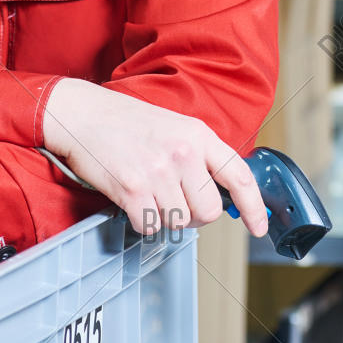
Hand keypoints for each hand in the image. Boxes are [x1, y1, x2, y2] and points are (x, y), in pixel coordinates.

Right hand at [42, 78, 268, 240]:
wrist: (84, 115)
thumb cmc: (128, 123)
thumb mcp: (176, 127)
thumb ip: (201, 157)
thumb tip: (221, 195)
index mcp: (198, 135)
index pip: (239, 176)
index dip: (254, 207)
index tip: (258, 227)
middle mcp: (182, 153)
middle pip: (208, 211)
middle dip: (195, 215)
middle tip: (177, 202)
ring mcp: (157, 172)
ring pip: (178, 221)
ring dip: (164, 215)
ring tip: (149, 191)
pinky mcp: (131, 189)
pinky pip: (150, 225)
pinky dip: (142, 220)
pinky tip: (134, 199)